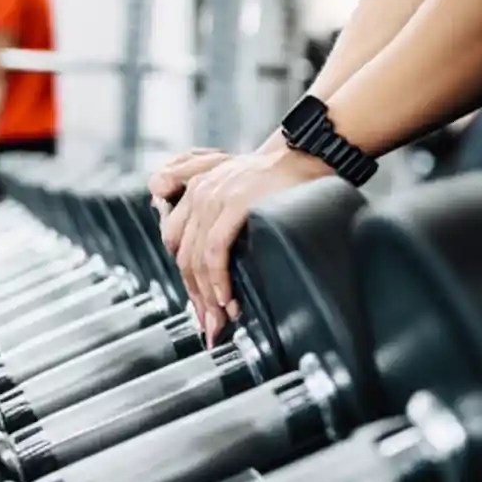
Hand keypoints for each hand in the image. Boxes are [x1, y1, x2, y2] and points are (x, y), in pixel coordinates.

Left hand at [159, 148, 332, 342]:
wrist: (304, 155)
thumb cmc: (275, 182)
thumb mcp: (234, 195)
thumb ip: (214, 222)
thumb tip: (209, 271)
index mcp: (193, 192)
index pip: (177, 245)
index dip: (187, 281)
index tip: (201, 309)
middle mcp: (198, 194)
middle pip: (183, 257)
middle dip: (196, 298)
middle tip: (209, 326)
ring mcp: (213, 198)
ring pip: (197, 259)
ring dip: (208, 297)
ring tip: (220, 320)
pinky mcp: (233, 204)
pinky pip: (215, 251)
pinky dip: (218, 280)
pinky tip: (227, 300)